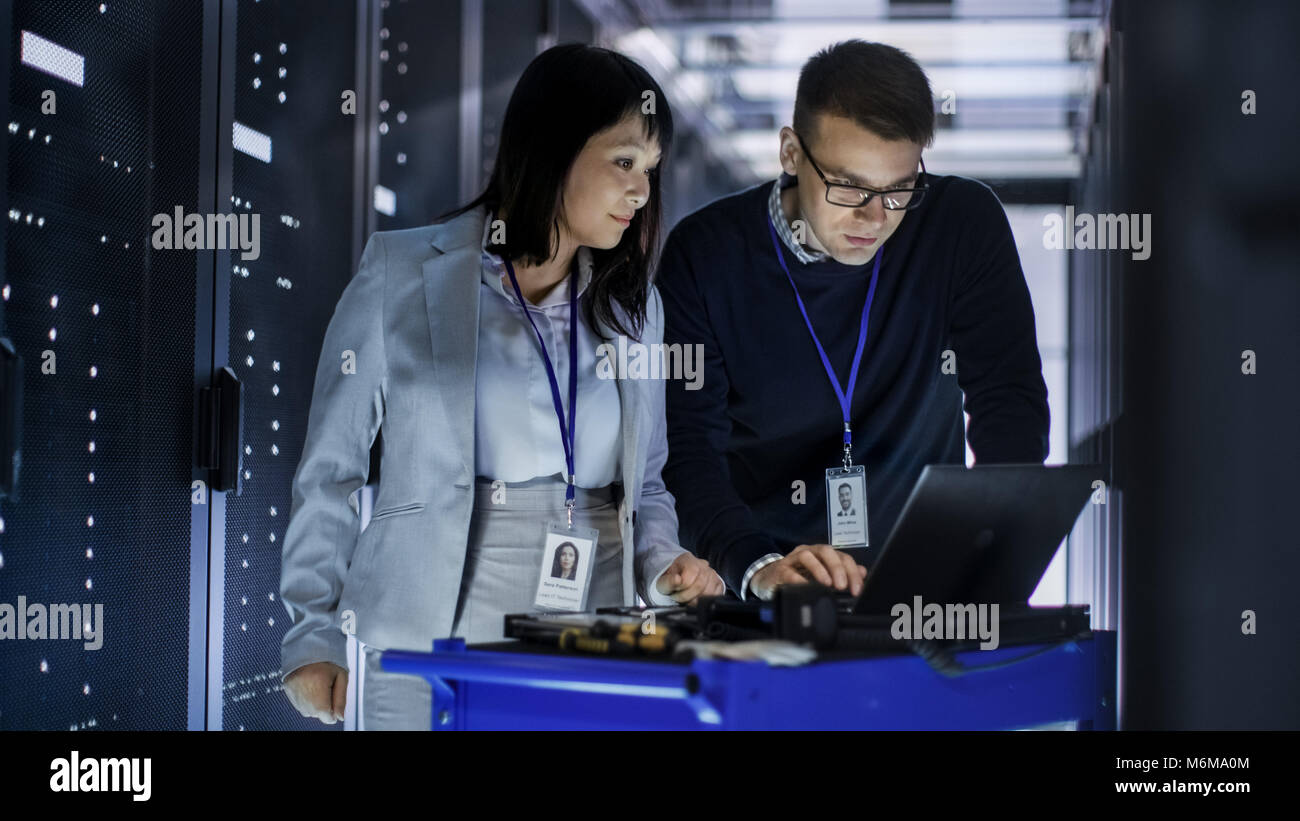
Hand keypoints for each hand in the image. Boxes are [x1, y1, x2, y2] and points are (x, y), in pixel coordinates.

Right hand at [284, 661, 347, 723]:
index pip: (326, 715)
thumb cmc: (328, 660)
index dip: (334, 712)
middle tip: (327, 687)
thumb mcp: (341, 676)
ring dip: (315, 704)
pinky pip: (299, 705)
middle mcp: (303, 691)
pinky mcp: (287, 690)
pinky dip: (306, 700)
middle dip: (324, 707)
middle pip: (316, 714)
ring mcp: (293, 691)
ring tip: (318, 685)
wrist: (308, 645)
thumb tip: (340, 717)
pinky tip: (310, 686)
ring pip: (307, 711)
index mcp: (318, 686)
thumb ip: (341, 698)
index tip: (335, 701)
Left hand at [655, 552, 724, 604]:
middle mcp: (703, 565)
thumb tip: (677, 580)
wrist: (677, 579)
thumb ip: (668, 581)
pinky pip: (716, 596)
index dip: (681, 588)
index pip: (690, 576)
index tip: (674, 591)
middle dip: (687, 596)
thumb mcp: (662, 581)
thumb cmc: (670, 580)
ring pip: (709, 592)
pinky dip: (705, 601)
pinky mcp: (718, 583)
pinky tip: (696, 598)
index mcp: (688, 560)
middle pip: (700, 585)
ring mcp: (712, 573)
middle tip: (679, 597)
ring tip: (687, 598)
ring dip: (696, 600)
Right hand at [750, 544, 867, 601]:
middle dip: (837, 568)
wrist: (770, 579)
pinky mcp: (780, 570)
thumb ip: (843, 572)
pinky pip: (789, 572)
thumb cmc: (799, 576)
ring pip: (807, 557)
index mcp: (821, 554)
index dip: (851, 572)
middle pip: (826, 551)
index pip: (842, 556)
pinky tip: (806, 588)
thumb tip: (862, 571)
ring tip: (827, 585)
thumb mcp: (823, 574)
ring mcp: (793, 559)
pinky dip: (798, 580)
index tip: (856, 589)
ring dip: (819, 570)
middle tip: (842, 586)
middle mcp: (808, 552)